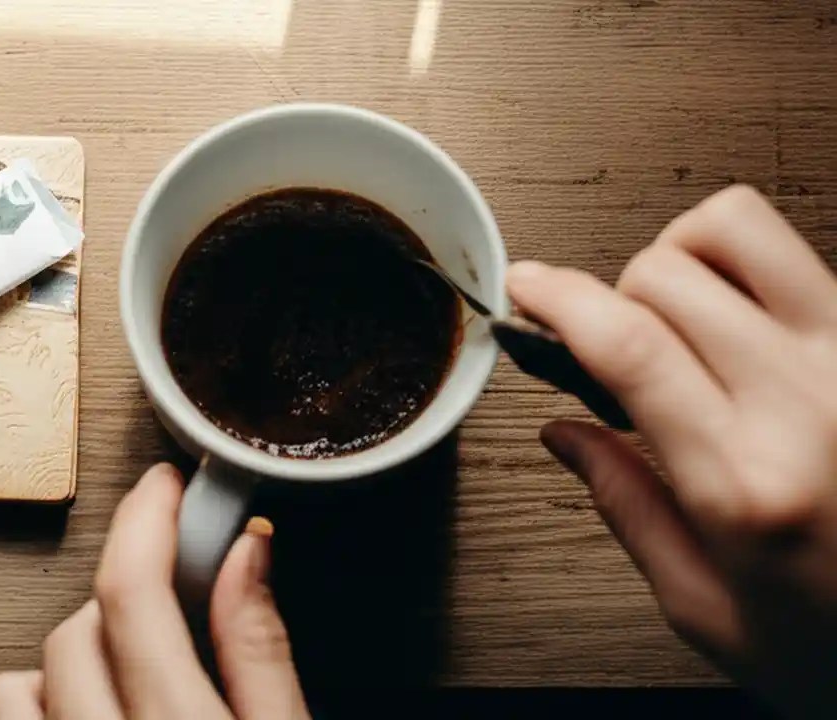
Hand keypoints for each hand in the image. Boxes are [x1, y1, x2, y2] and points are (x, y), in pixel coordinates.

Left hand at [0, 463, 309, 719]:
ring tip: (108, 694)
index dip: (146, 522)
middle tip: (168, 632)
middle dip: (119, 614)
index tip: (164, 490)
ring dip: (55, 673)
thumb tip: (245, 555)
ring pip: (9, 689)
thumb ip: (261, 652)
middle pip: (73, 631)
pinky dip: (20, 717)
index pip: (133, 592)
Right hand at [507, 185, 836, 717]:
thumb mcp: (705, 605)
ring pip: (737, 228)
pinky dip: (746, 267)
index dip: (558, 298)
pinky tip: (738, 321)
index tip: (526, 286)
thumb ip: (626, 506)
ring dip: (681, 254)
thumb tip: (566, 434)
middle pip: (666, 274)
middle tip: (611, 345)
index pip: (629, 345)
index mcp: (744, 479)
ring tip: (676, 310)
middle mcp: (809, 402)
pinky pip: (799, 257)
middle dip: (611, 296)